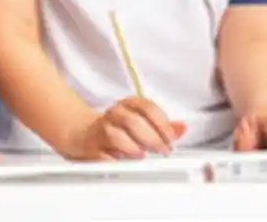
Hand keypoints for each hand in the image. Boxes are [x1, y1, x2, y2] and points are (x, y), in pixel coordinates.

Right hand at [70, 97, 185, 160]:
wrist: (83, 133)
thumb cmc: (118, 127)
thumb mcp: (142, 122)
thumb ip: (163, 126)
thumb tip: (183, 129)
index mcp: (129, 104)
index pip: (147, 107)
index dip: (162, 123)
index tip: (171, 138)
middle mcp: (115, 114)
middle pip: (134, 122)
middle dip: (151, 138)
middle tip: (163, 150)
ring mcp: (101, 129)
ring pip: (117, 136)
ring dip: (133, 147)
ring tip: (143, 156)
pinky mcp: (91, 146)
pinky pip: (103, 153)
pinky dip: (115, 159)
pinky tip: (124, 162)